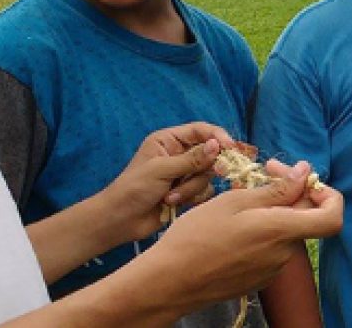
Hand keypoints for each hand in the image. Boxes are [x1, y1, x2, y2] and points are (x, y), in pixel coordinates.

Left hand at [96, 122, 236, 243]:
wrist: (120, 221)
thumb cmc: (133, 188)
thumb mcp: (161, 170)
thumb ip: (192, 159)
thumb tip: (218, 146)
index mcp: (169, 141)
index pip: (201, 131)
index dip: (218, 137)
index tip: (230, 148)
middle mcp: (179, 154)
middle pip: (209, 154)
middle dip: (206, 167)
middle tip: (216, 173)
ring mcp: (184, 174)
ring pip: (207, 175)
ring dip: (191, 187)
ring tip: (171, 196)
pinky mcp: (187, 192)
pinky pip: (204, 191)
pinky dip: (191, 198)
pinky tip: (173, 203)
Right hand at [135, 160, 343, 310]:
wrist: (170, 281)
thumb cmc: (198, 235)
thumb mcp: (235, 201)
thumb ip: (277, 189)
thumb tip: (305, 173)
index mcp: (282, 231)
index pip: (333, 217)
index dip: (328, 196)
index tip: (303, 180)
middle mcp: (284, 253)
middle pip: (306, 218)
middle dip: (292, 192)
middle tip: (265, 172)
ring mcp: (273, 269)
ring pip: (287, 231)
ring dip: (275, 211)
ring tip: (243, 199)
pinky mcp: (259, 278)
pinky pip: (272, 248)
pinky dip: (264, 231)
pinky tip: (237, 225)